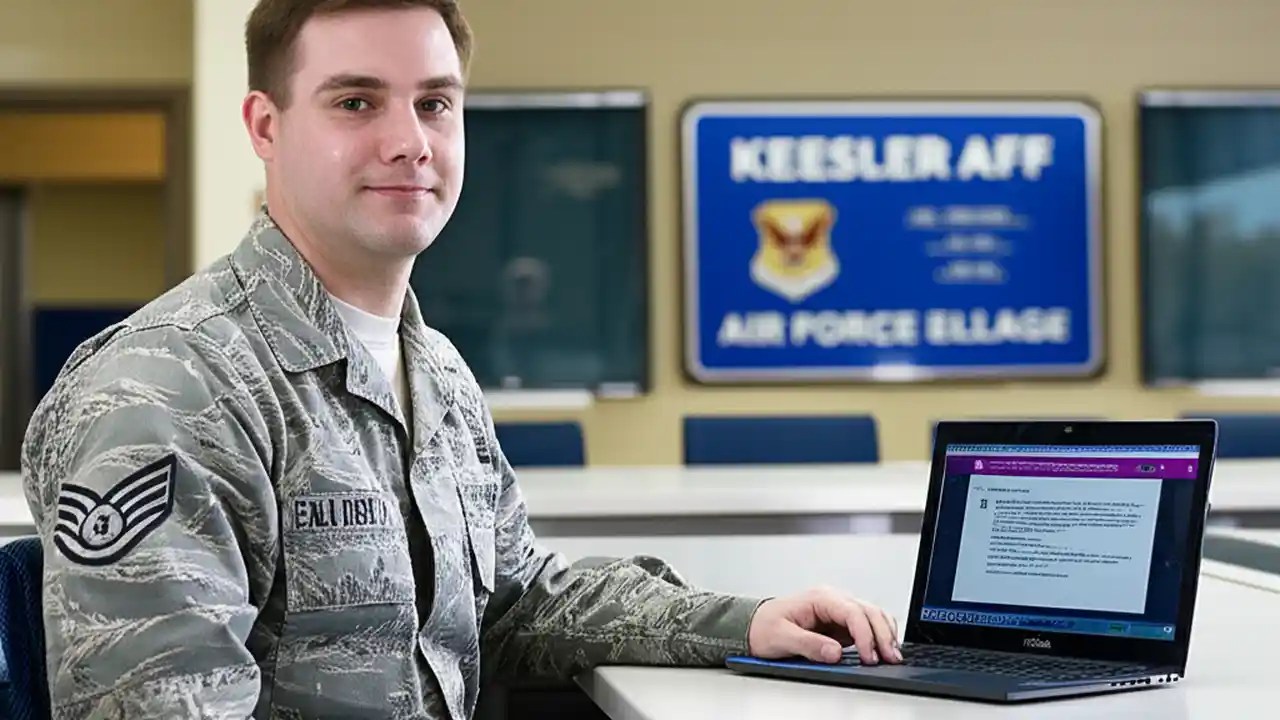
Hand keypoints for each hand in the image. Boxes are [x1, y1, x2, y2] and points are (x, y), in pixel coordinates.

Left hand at [746, 586, 901, 664]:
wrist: (754, 626)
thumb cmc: (764, 627)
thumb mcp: (781, 637)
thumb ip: (808, 644)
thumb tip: (835, 653)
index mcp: (819, 598)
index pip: (852, 612)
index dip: (865, 634)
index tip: (869, 656)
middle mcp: (832, 600)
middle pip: (868, 611)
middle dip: (883, 634)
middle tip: (891, 658)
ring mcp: (838, 611)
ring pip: (872, 616)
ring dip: (885, 634)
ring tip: (893, 656)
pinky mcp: (840, 624)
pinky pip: (867, 626)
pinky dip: (879, 636)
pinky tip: (884, 650)